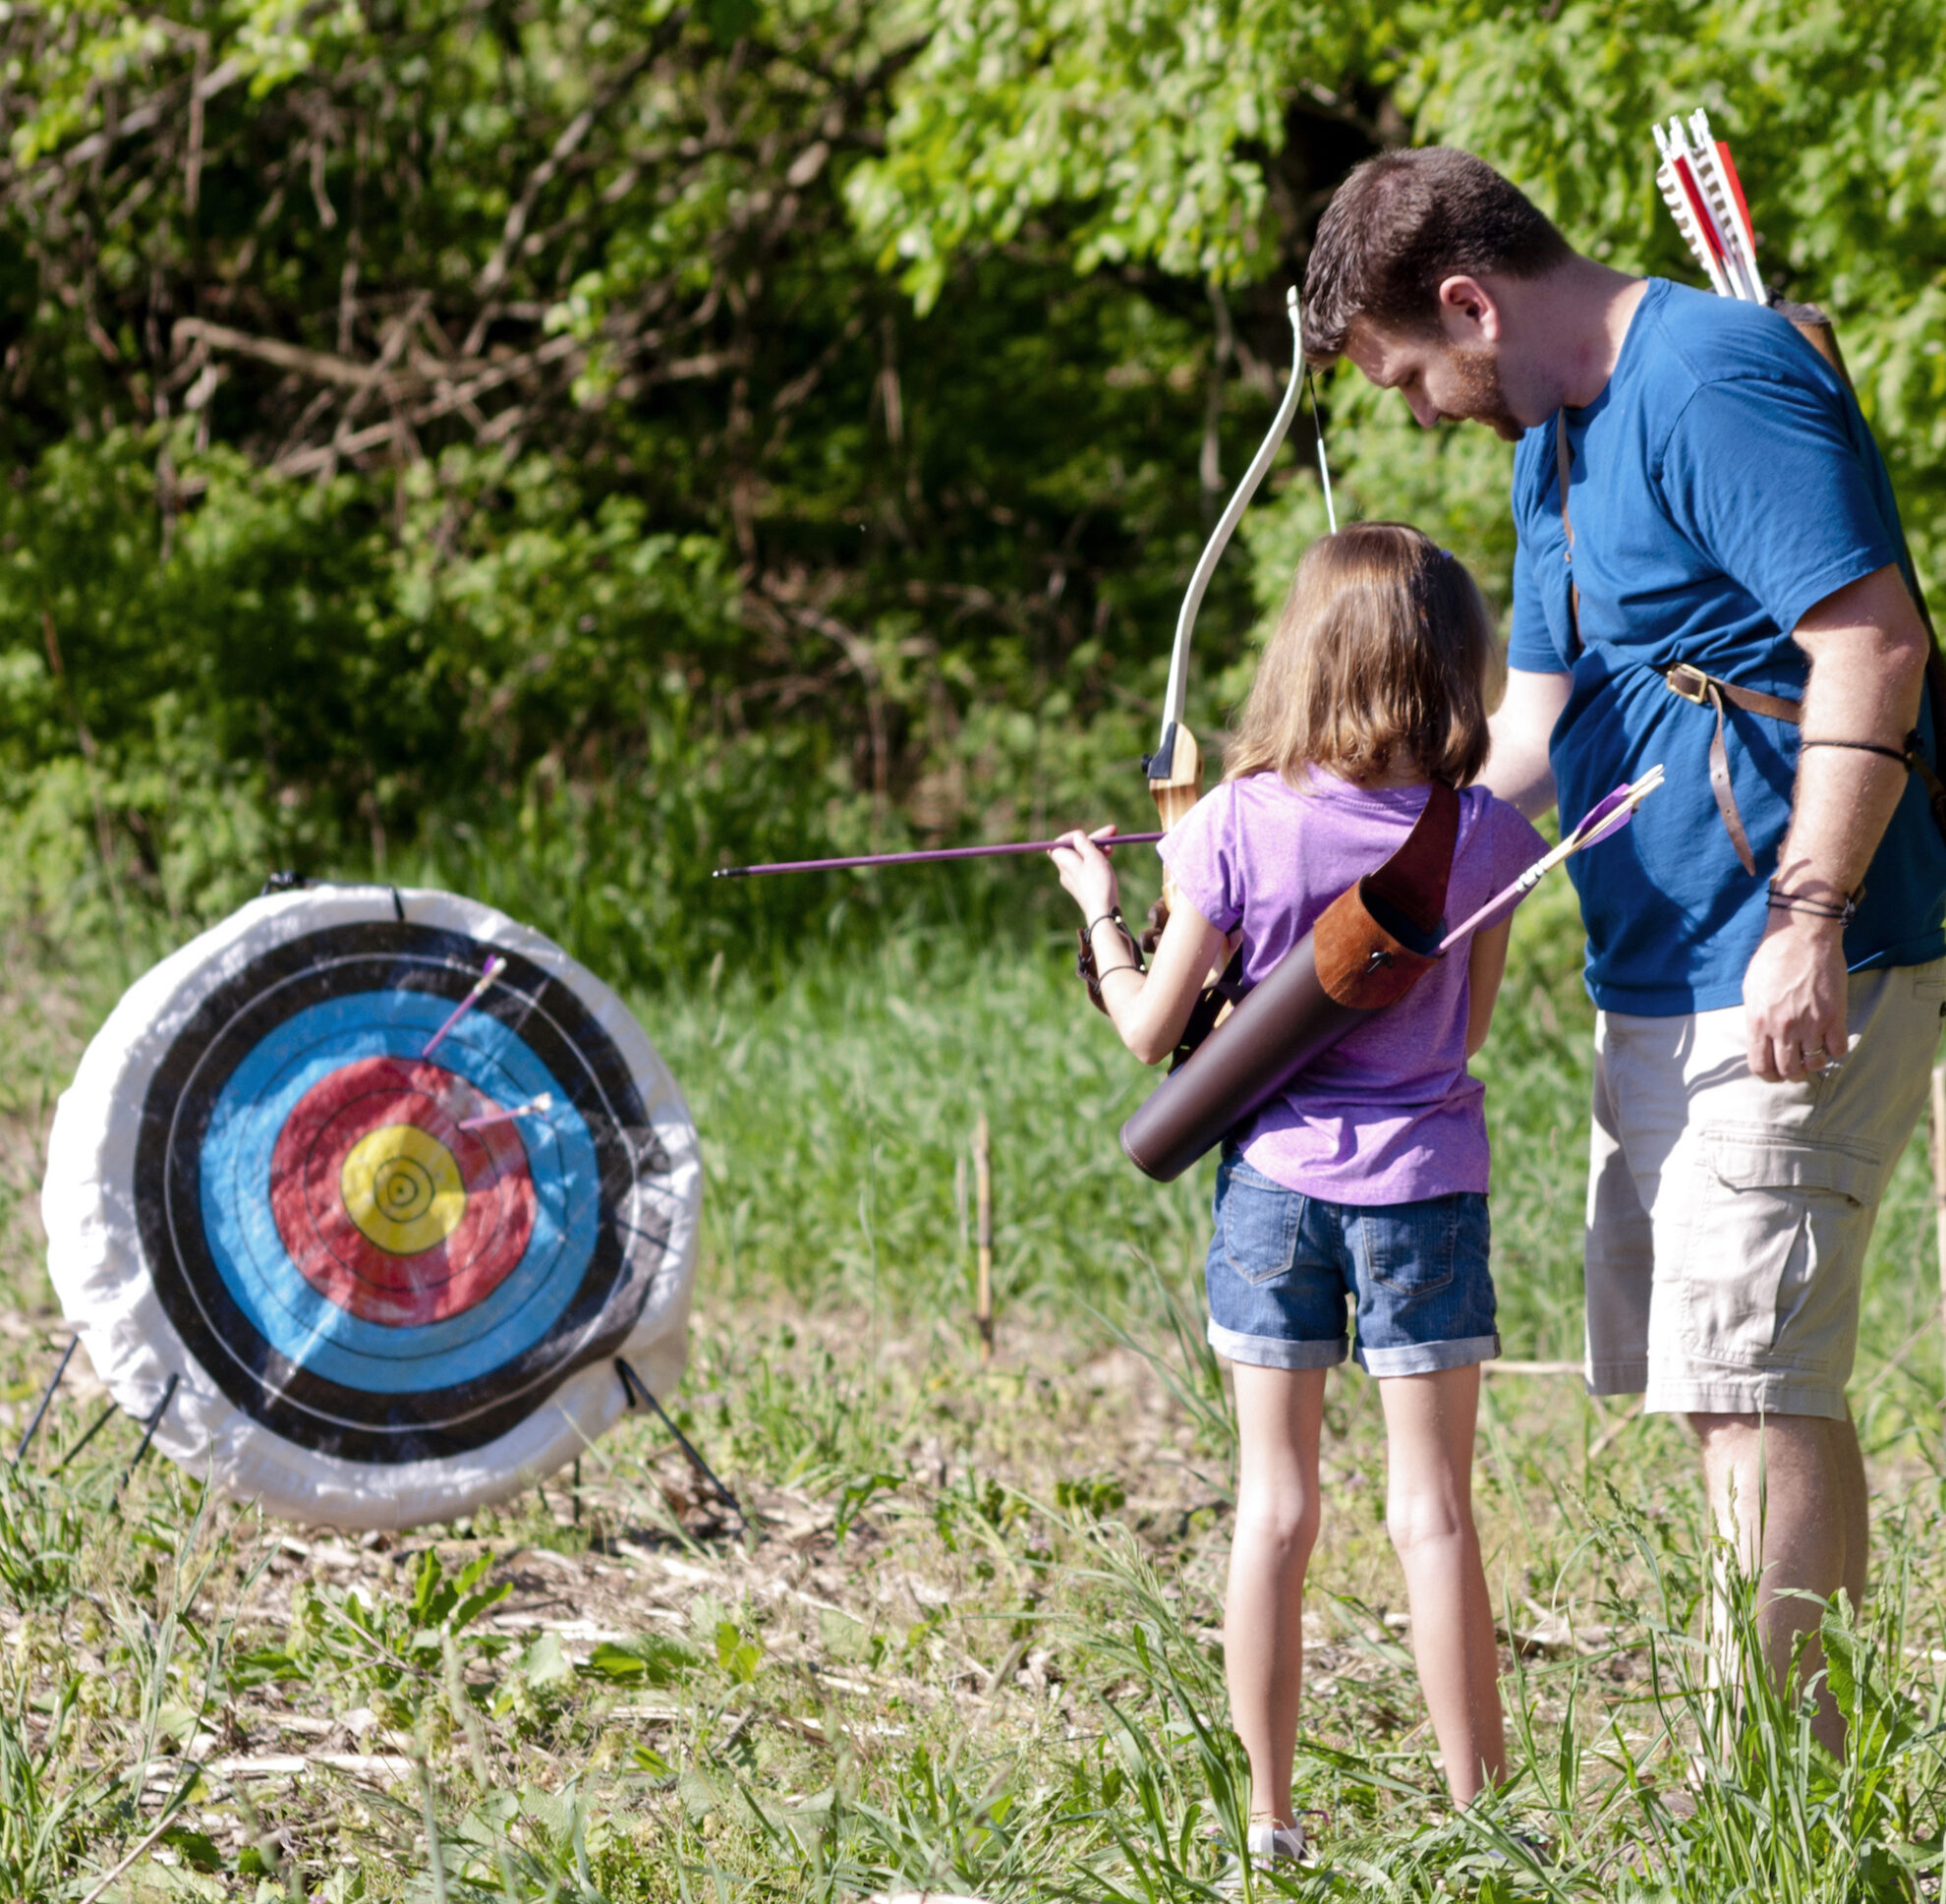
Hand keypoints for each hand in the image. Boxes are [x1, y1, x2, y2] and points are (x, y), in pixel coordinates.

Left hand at [1048, 825, 1120, 921]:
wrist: (1102, 911)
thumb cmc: (1098, 882)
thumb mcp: (1093, 857)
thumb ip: (1084, 843)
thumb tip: (1076, 836)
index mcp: (1063, 861)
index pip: (1060, 842)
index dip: (1074, 836)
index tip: (1089, 834)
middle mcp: (1065, 871)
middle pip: (1075, 849)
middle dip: (1093, 840)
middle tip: (1113, 831)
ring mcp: (1073, 880)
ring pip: (1083, 859)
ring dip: (1097, 850)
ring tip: (1113, 848)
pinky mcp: (1082, 888)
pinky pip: (1086, 869)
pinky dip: (1096, 862)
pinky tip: (1107, 861)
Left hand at [1742, 910, 1848, 1081]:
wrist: (1802, 937)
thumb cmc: (1772, 959)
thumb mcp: (1751, 990)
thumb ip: (1755, 1018)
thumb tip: (1760, 1040)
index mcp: (1758, 1022)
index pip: (1761, 1066)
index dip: (1769, 1075)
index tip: (1775, 1073)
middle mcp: (1783, 1027)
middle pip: (1789, 1070)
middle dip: (1793, 1073)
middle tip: (1797, 1066)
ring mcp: (1810, 1023)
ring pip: (1815, 1063)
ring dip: (1815, 1063)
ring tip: (1814, 1052)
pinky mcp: (1834, 1015)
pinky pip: (1838, 1049)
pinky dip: (1835, 1050)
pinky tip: (1831, 1040)